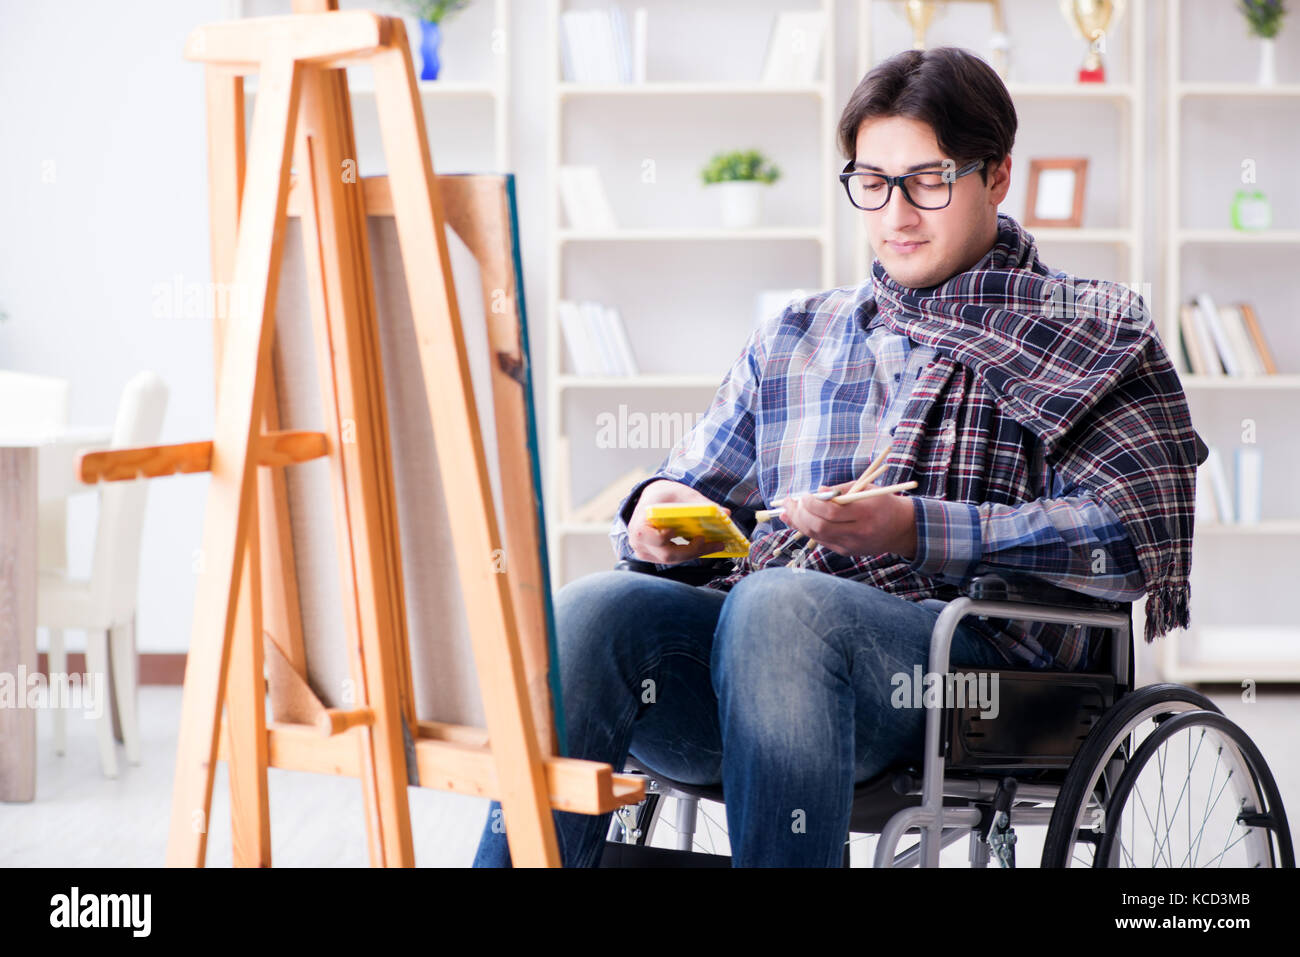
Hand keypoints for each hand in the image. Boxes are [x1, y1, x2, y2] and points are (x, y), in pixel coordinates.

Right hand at [628, 479, 732, 564]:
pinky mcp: (652, 556)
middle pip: (668, 554)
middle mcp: (638, 541)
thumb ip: (702, 504)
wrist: (652, 498)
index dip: (666, 538)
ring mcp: (644, 551)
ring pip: (672, 559)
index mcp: (639, 524)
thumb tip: (726, 513)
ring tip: (714, 544)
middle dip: (694, 550)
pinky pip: (672, 559)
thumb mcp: (682, 494)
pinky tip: (702, 546)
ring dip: (694, 553)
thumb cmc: (663, 495)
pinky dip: (688, 554)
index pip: (653, 538)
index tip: (679, 531)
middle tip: (715, 543)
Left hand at [782, 482, 917, 559]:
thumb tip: (817, 491)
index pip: (831, 513)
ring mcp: (852, 545)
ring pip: (818, 537)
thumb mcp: (866, 488)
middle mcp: (859, 533)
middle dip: (800, 514)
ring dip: (798, 523)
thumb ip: (840, 491)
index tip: (802, 495)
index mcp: (865, 514)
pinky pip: (822, 541)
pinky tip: (797, 520)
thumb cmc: (881, 502)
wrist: (902, 528)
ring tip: (787, 511)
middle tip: (789, 502)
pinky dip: (808, 530)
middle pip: (821, 527)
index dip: (812, 504)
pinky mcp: (848, 552)